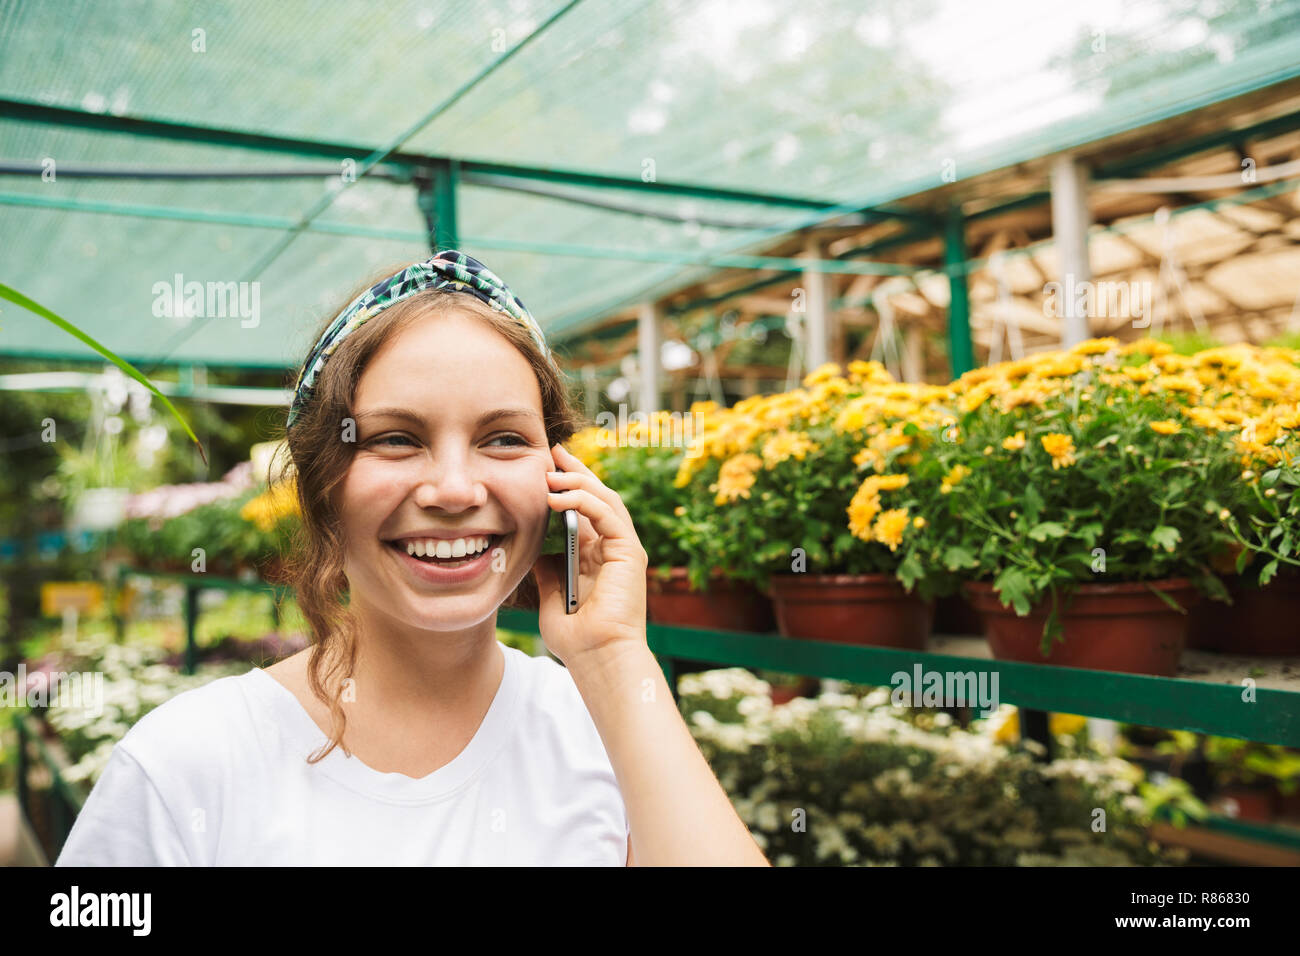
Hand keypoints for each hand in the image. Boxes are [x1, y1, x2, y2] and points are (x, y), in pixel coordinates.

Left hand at [531, 442, 647, 667]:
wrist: (597, 658)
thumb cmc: (576, 638)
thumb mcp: (551, 597)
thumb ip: (547, 570)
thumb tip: (533, 548)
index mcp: (597, 556)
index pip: (584, 510)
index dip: (567, 486)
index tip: (546, 467)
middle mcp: (613, 548)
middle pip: (597, 497)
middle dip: (575, 472)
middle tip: (554, 451)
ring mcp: (624, 549)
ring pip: (605, 500)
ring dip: (577, 482)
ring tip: (551, 471)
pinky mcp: (630, 553)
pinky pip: (609, 515)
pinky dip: (585, 501)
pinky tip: (559, 496)